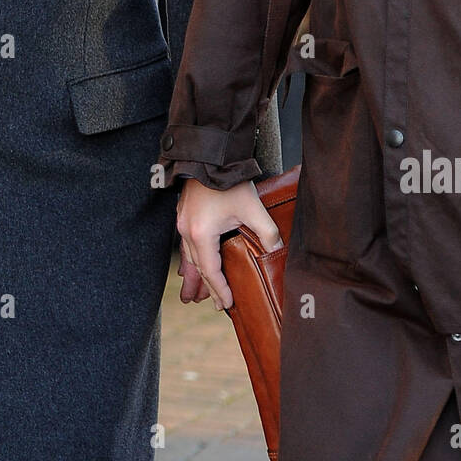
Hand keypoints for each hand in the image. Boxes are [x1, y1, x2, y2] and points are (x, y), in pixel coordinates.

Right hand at [176, 177, 282, 310]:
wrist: (210, 155)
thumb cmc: (228, 181)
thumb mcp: (252, 208)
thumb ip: (267, 232)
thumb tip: (278, 250)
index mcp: (202, 234)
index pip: (211, 271)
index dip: (220, 289)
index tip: (227, 304)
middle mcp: (187, 231)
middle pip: (197, 267)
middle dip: (206, 288)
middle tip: (212, 305)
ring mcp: (182, 222)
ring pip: (188, 257)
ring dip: (193, 276)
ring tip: (192, 294)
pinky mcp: (183, 214)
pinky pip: (184, 244)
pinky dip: (189, 259)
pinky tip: (190, 264)